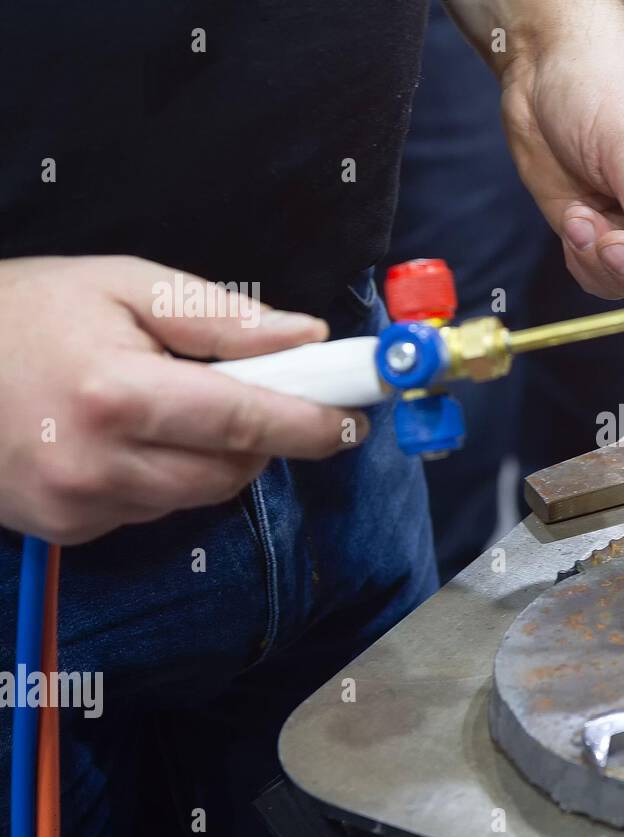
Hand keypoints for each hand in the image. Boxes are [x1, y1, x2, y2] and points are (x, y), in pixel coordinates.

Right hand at [0, 256, 366, 543]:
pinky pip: (154, 510)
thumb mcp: (122, 285)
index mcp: (116, 394)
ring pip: (198, 496)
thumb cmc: (23, 310)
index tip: (355, 420)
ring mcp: (77, 507)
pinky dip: (165, 477)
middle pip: (233, 471)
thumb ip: (221, 317)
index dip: (313, 424)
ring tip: (174, 405)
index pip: (247, 422)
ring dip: (215, 458)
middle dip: (263, 438)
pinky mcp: (65, 531)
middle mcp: (98, 465)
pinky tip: (127, 437)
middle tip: (260, 395)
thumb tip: (307, 336)